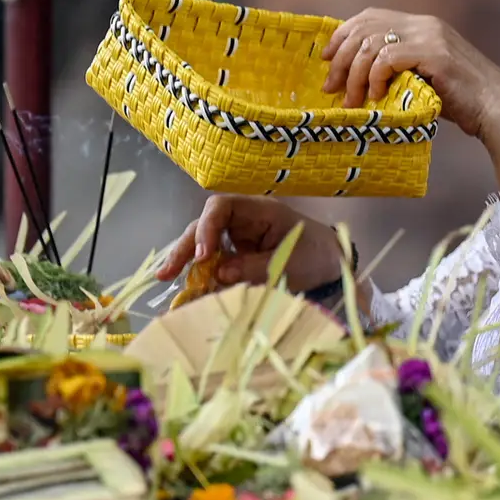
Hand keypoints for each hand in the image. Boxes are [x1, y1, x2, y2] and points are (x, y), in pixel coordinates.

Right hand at [156, 195, 341, 292]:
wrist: (333, 263)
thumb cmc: (316, 254)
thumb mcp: (289, 263)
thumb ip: (253, 267)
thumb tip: (218, 273)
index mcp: (258, 211)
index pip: (221, 207)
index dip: (206, 228)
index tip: (202, 256)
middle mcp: (242, 221)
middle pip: (204, 226)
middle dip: (185, 247)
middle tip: (166, 273)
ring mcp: (237, 238)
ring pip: (203, 243)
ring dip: (185, 261)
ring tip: (166, 280)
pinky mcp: (237, 256)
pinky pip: (213, 263)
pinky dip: (200, 276)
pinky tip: (188, 293)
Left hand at [324, 9, 499, 138]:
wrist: (498, 109)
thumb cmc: (462, 101)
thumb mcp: (423, 77)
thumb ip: (398, 69)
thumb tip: (356, 79)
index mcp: (422, 25)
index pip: (371, 16)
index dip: (343, 34)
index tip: (326, 60)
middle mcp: (425, 24)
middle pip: (365, 27)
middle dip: (340, 57)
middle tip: (331, 87)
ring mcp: (430, 37)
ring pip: (371, 44)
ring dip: (354, 74)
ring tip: (352, 100)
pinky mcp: (435, 54)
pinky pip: (388, 58)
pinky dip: (374, 78)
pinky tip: (376, 97)